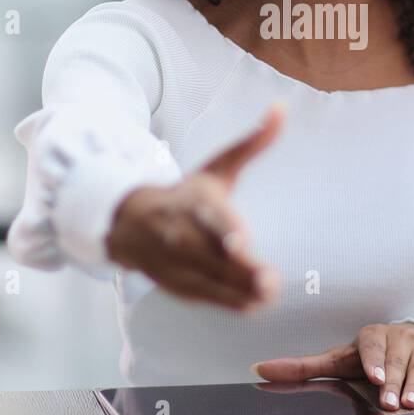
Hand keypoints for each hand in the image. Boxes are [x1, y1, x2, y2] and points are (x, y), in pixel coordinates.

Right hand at [106, 101, 285, 311]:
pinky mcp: (176, 284)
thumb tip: (282, 107)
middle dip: (238, 270)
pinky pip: (202, 296)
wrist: (131, 222)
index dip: (224, 231)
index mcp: (192, 202)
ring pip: (206, 280)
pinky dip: (226, 303)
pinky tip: (253, 307)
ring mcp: (174, 262)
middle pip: (209, 255)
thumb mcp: (215, 168)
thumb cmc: (186, 195)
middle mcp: (179, 233)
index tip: (241, 243)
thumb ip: (251, 144)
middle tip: (270, 281)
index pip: (209, 217)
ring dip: (237, 290)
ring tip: (268, 295)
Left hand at [252, 322, 413, 410]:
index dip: (373, 360)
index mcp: (371, 336)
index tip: (373, 376)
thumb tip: (258, 369)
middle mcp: (398, 337)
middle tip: (390, 402)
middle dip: (393, 382)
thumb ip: (303, 368)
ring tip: (410, 403)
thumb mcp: (339, 361)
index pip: (372, 345)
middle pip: (396, 361)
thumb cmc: (370, 356)